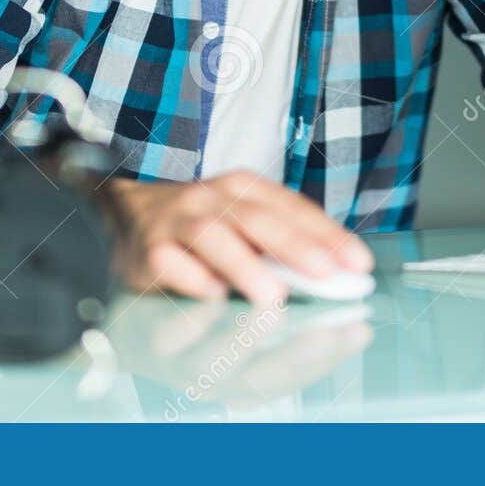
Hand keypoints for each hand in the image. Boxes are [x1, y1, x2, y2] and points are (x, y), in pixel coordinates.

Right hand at [102, 172, 372, 305]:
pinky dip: (193, 280)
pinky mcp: (147, 252)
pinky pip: (170, 264)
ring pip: (213, 237)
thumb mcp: (243, 221)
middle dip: (295, 246)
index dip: (328, 234)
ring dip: (245, 266)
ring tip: (274, 295)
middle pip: (257, 219)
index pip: (292, 207)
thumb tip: (341, 274)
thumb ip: (285, 244)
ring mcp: (177, 222)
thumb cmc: (202, 228)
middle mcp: (211, 199)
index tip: (358, 263)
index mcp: (243, 188)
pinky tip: (215, 297)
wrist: (126, 215)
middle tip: (326, 273)